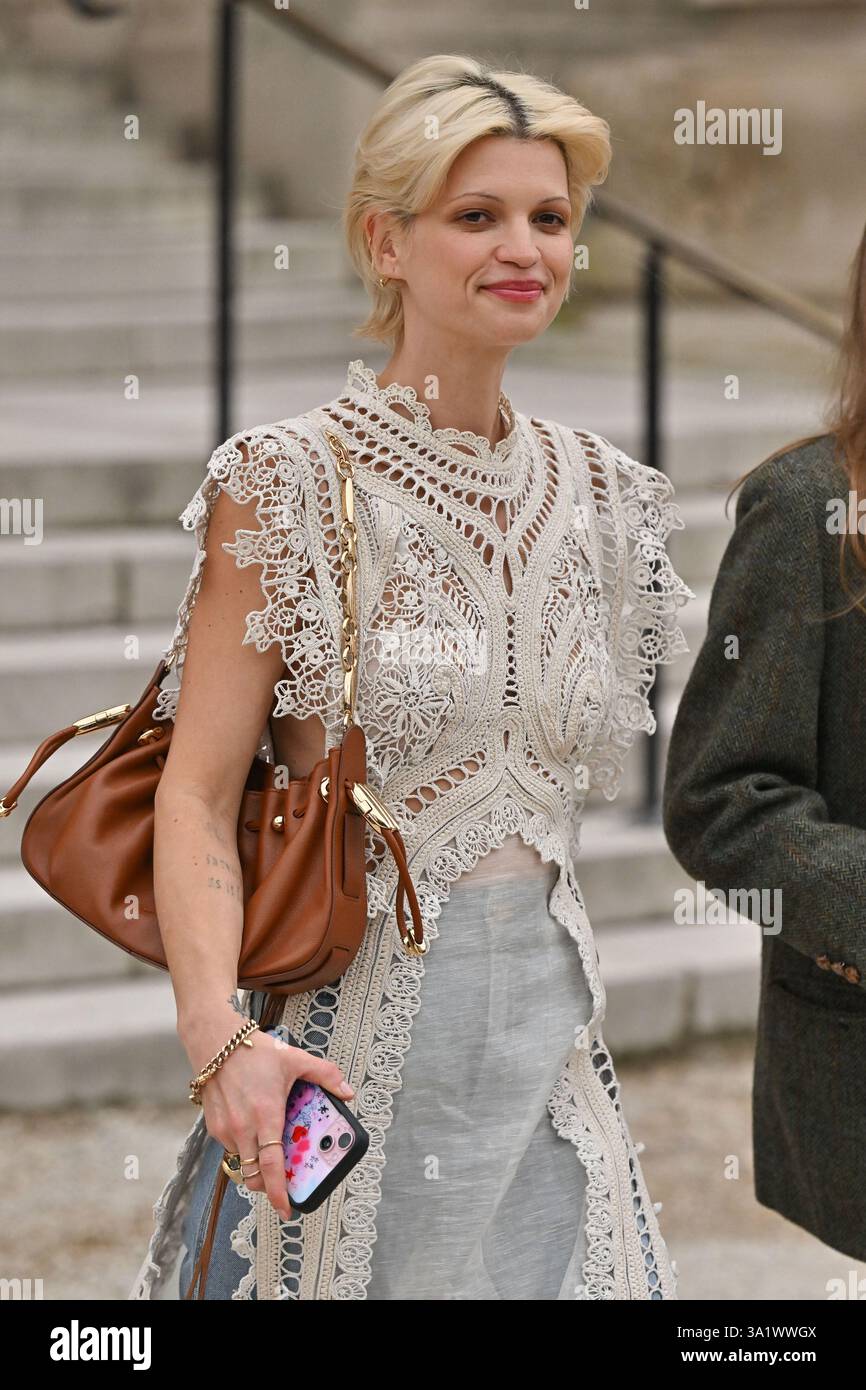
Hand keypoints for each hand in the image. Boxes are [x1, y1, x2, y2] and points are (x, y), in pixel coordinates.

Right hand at [186, 1010, 354, 1219]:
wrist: (215, 1041)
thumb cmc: (254, 1051)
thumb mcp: (295, 1059)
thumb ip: (325, 1075)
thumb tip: (348, 1091)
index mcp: (266, 1115)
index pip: (272, 1166)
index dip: (278, 1192)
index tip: (286, 1209)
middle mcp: (243, 1128)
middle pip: (254, 1175)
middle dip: (268, 1186)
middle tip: (282, 1182)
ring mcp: (226, 1129)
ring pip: (242, 1162)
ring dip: (256, 1164)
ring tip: (270, 1146)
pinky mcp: (214, 1126)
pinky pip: (231, 1147)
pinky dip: (243, 1147)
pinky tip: (252, 1127)